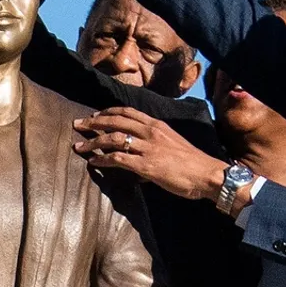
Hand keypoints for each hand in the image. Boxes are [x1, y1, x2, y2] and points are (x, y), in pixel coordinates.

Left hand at [73, 106, 230, 202]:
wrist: (207, 174)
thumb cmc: (193, 163)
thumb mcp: (173, 144)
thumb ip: (155, 145)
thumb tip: (140, 156)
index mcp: (157, 125)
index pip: (127, 112)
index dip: (107, 112)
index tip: (95, 115)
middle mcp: (150, 132)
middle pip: (114, 121)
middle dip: (93, 122)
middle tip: (78, 125)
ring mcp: (147, 148)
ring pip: (112, 139)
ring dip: (92, 142)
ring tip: (79, 146)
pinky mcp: (146, 165)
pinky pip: (118, 159)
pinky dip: (102, 159)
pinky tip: (93, 162)